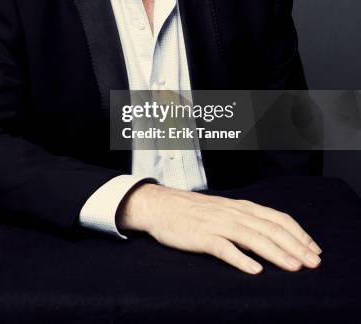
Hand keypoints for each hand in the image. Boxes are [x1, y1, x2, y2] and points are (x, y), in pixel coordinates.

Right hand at [117, 183, 321, 273]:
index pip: (277, 217)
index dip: (298, 233)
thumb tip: (271, 237)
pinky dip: (241, 259)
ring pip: (253, 238)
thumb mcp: (225, 210)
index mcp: (241, 207)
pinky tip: (255, 270)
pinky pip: (224, 248)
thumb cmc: (194, 211)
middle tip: (313, 263)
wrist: (161, 205)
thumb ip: (246, 221)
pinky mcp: (202, 236)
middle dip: (295, 246)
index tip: (314, 249)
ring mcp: (218, 224)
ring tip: (294, 267)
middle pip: (270, 228)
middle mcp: (234, 213)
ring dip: (276, 253)